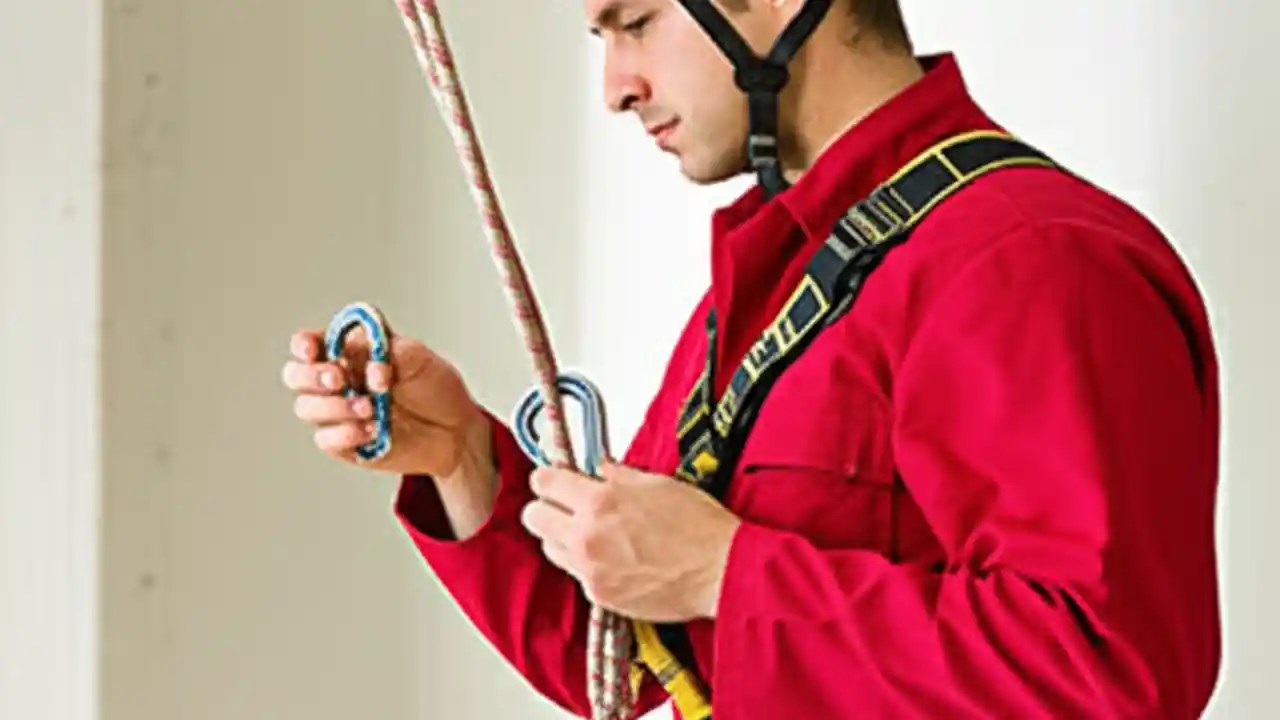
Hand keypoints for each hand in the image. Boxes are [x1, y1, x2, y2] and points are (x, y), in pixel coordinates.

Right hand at [281, 325, 489, 478]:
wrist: (455, 429)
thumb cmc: (434, 387)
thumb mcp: (420, 359)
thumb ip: (394, 352)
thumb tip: (373, 367)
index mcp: (349, 352)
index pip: (311, 344)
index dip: (304, 344)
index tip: (313, 348)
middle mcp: (337, 381)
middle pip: (296, 376)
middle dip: (311, 376)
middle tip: (339, 378)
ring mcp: (338, 413)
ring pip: (307, 408)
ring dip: (334, 406)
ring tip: (370, 408)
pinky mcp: (346, 443)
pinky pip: (327, 440)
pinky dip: (345, 433)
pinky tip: (371, 430)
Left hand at [520, 460, 741, 621]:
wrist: (720, 571)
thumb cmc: (698, 527)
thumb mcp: (657, 484)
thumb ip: (618, 475)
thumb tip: (600, 468)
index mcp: (600, 501)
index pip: (544, 482)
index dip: (549, 478)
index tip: (554, 479)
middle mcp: (587, 536)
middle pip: (534, 516)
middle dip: (547, 506)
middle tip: (565, 505)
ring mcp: (590, 570)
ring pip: (548, 547)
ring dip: (562, 537)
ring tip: (588, 533)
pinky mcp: (599, 595)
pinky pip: (575, 573)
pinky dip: (585, 564)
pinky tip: (609, 557)